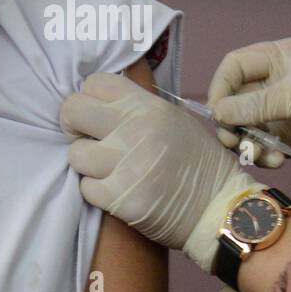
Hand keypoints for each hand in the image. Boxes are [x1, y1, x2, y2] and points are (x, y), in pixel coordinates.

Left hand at [61, 72, 265, 271]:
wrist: (218, 208)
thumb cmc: (198, 162)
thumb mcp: (175, 119)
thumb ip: (139, 106)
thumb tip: (102, 98)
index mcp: (149, 107)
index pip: (96, 83)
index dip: (90, 97)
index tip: (96, 113)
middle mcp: (134, 130)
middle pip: (73, 110)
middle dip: (74, 125)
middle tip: (87, 137)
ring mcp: (125, 165)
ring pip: (75, 153)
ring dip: (88, 163)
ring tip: (109, 168)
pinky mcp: (119, 198)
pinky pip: (85, 187)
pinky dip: (97, 190)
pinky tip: (117, 189)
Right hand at [207, 36, 290, 190]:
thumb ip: (258, 103)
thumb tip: (219, 112)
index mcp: (281, 58)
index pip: (236, 65)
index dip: (221, 87)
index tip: (218, 112)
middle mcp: (277, 83)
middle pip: (234, 99)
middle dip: (229, 120)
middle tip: (233, 140)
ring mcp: (283, 113)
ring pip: (244, 127)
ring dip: (244, 142)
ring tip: (257, 154)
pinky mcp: (289, 140)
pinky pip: (261, 148)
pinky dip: (261, 156)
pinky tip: (276, 161)